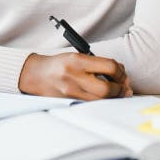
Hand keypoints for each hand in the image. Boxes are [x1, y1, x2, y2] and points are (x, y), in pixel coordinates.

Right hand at [18, 52, 132, 99]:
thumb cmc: (58, 64)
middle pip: (107, 89)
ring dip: (114, 97)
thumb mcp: (77, 56)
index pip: (109, 67)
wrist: (36, 75)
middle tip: (124, 86)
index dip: (121, 72)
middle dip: (120, 89)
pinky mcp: (70, 102)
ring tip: (117, 92)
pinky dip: (102, 101)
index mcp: (77, 61)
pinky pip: (92, 104)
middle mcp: (74, 77)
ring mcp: (71, 92)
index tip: (122, 73)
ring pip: (101, 100)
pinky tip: (105, 97)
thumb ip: (97, 62)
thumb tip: (120, 71)